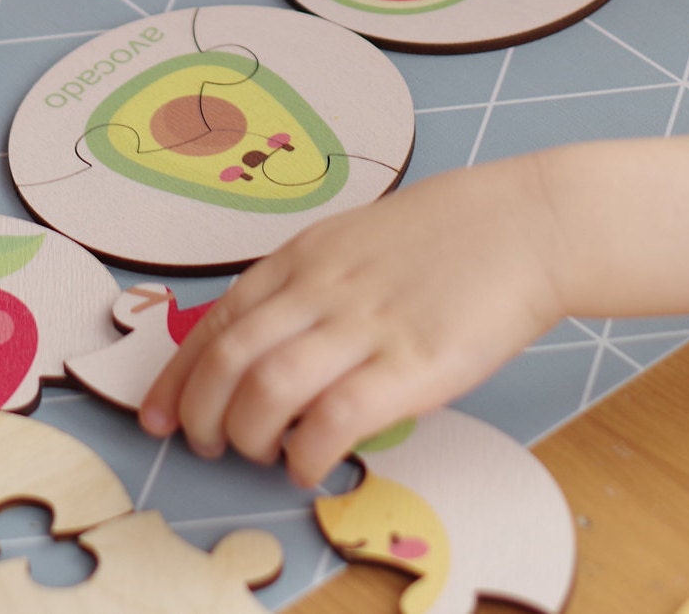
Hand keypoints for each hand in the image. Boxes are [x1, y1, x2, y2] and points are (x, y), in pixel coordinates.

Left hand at [141, 156, 566, 486]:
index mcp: (310, 255)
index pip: (220, 319)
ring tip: (260, 454)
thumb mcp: (362, 237)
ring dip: (248, 436)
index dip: (178, 374)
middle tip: (206, 445)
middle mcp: (325, 288)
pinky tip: (312, 464)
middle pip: (229, 359)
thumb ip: (316, 279)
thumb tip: (273, 333)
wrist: (528, 223)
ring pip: (267, 389)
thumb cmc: (454, 230)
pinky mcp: (411, 366)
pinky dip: (306, 453)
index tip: (160, 414)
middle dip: (201, 414)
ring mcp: (366, 326)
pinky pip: (333, 421)